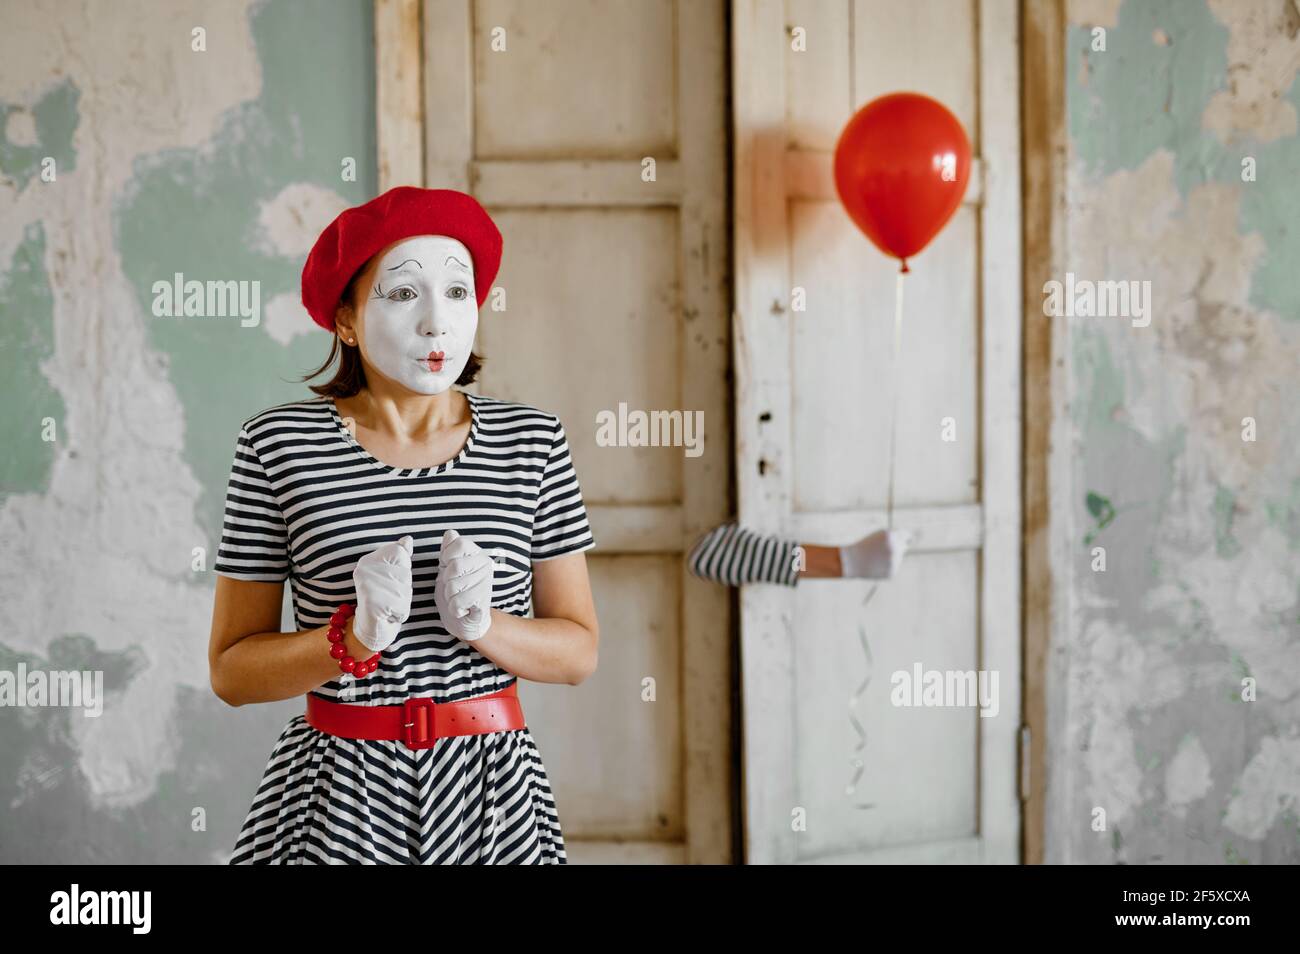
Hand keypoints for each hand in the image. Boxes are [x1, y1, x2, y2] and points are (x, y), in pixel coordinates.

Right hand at [351, 535, 414, 651]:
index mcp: (368, 560)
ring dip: (403, 603)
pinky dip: (400, 615)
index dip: (403, 570)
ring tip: (389, 607)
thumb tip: (407, 539)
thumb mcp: (394, 575)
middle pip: (405, 572)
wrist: (371, 630)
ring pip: (405, 590)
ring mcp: (366, 586)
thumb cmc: (384, 602)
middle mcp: (363, 570)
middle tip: (389, 598)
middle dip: (404, 589)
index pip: (400, 552)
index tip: (390, 582)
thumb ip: (400, 557)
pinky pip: (402, 607)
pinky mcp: (372, 604)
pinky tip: (387, 616)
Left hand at [434, 529, 494, 641]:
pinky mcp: (484, 602)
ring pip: (453, 586)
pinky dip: (455, 609)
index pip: (459, 543)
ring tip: (458, 599)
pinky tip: (463, 609)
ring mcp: (487, 583)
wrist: (465, 620)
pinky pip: (459, 602)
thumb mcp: (446, 567)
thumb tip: (450, 533)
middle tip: (453, 587)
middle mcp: (486, 565)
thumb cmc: (455, 592)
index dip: (447, 556)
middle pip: (454, 566)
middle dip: (446, 581)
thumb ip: (448, 550)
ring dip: (449, 597)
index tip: (448, 567)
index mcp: (477, 554)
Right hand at [839, 528, 910, 579]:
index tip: (908, 539)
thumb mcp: (879, 537)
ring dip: (890, 557)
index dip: (906, 537)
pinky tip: (876, 565)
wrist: (852, 562)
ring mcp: (895, 561)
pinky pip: (893, 567)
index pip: (906, 535)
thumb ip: (895, 538)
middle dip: (899, 547)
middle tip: (887, 549)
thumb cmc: (864, 546)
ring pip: (898, 558)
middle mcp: (896, 549)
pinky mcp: (892, 572)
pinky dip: (886, 566)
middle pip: (904, 547)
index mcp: (892, 537)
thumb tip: (909, 543)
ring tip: (876, 558)